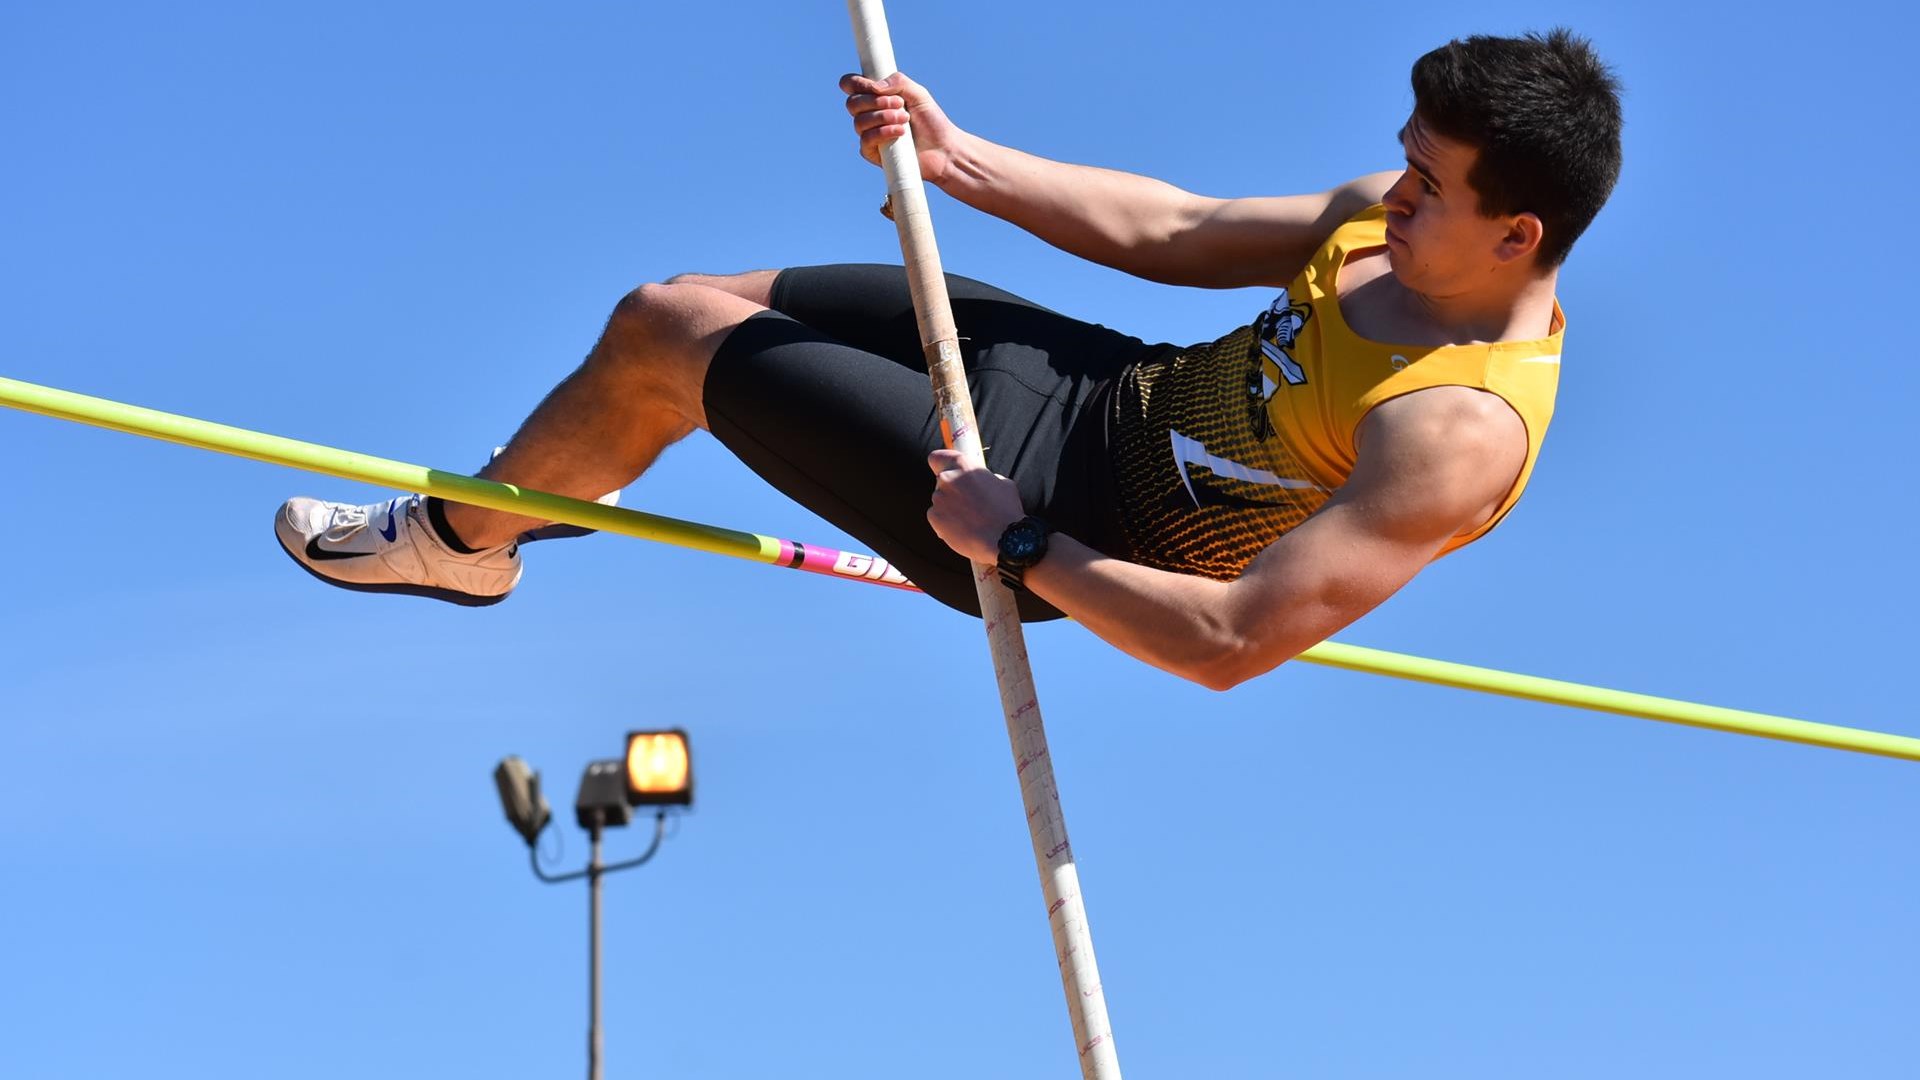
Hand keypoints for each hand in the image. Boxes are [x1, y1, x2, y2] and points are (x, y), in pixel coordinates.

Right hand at [840, 71, 963, 184]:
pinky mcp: (873, 153)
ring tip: (905, 119)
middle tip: (900, 103)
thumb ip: (898, 81)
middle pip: (852, 103)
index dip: (855, 83)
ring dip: (883, 117)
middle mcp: (869, 115)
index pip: (851, 85)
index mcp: (876, 97)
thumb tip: (875, 87)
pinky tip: (900, 133)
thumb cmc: (931, 121)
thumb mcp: (918, 93)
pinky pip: (866, 141)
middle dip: (875, 101)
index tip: (872, 86)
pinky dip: (882, 133)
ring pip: (859, 122)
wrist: (943, 149)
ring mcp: (869, 134)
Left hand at [926, 449, 1024, 563]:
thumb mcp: (1002, 483)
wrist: (1003, 539)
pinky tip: (963, 529)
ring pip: (940, 501)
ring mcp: (938, 498)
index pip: (936, 457)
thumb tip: (980, 482)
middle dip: (952, 490)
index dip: (941, 464)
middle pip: (941, 482)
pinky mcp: (934, 517)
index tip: (946, 471)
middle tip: (969, 503)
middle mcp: (947, 479)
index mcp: (963, 465)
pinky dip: (946, 523)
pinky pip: (937, 517)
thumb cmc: (1006, 510)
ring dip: (950, 507)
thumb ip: (984, 478)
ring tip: (969, 520)